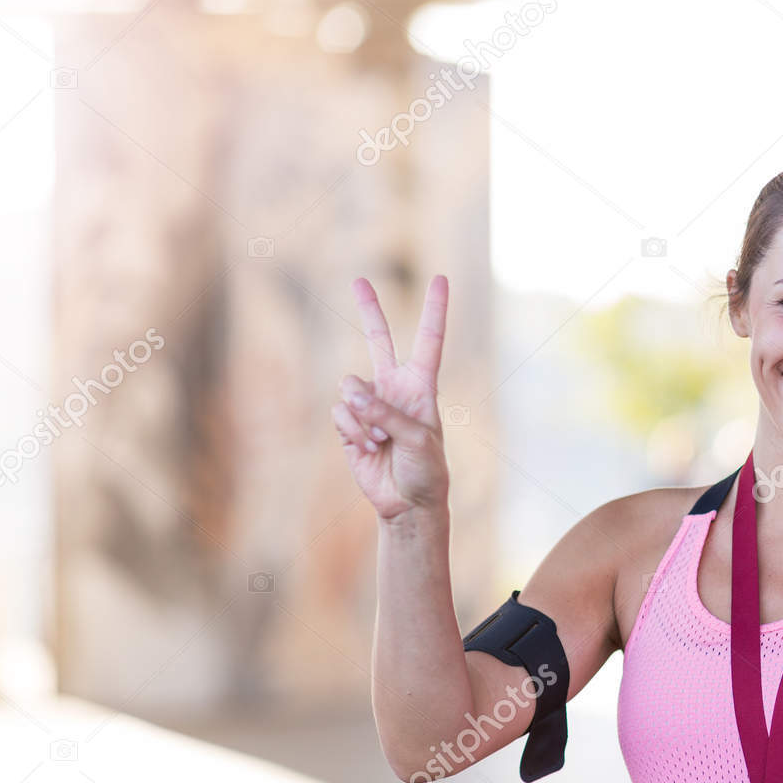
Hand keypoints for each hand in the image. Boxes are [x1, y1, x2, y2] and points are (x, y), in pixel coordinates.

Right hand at [332, 275, 451, 522]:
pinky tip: (369, 448)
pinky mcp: (350, 424)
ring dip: (364, 417)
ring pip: (350, 387)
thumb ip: (386, 413)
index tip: (442, 279)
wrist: (407, 503)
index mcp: (422, 386)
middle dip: (369, 311)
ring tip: (382, 441)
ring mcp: (370, 405)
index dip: (435, 310)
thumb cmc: (425, 471)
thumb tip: (351, 394)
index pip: (429, 340)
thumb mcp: (417, 440)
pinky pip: (341, 413)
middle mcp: (394, 389)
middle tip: (359, 280)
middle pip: (379, 341)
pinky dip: (353, 432)